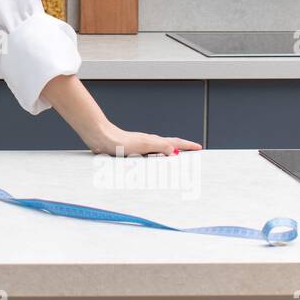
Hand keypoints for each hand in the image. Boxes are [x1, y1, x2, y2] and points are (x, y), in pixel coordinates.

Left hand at [83, 122, 202, 157]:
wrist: (101, 137)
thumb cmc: (119, 141)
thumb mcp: (143, 145)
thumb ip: (160, 146)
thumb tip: (174, 151)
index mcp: (153, 140)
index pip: (175, 143)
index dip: (187, 145)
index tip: (198, 147)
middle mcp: (148, 142)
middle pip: (169, 144)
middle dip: (181, 149)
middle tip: (192, 152)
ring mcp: (140, 146)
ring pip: (159, 150)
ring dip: (169, 153)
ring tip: (177, 158)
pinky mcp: (132, 151)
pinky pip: (149, 155)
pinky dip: (156, 158)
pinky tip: (152, 162)